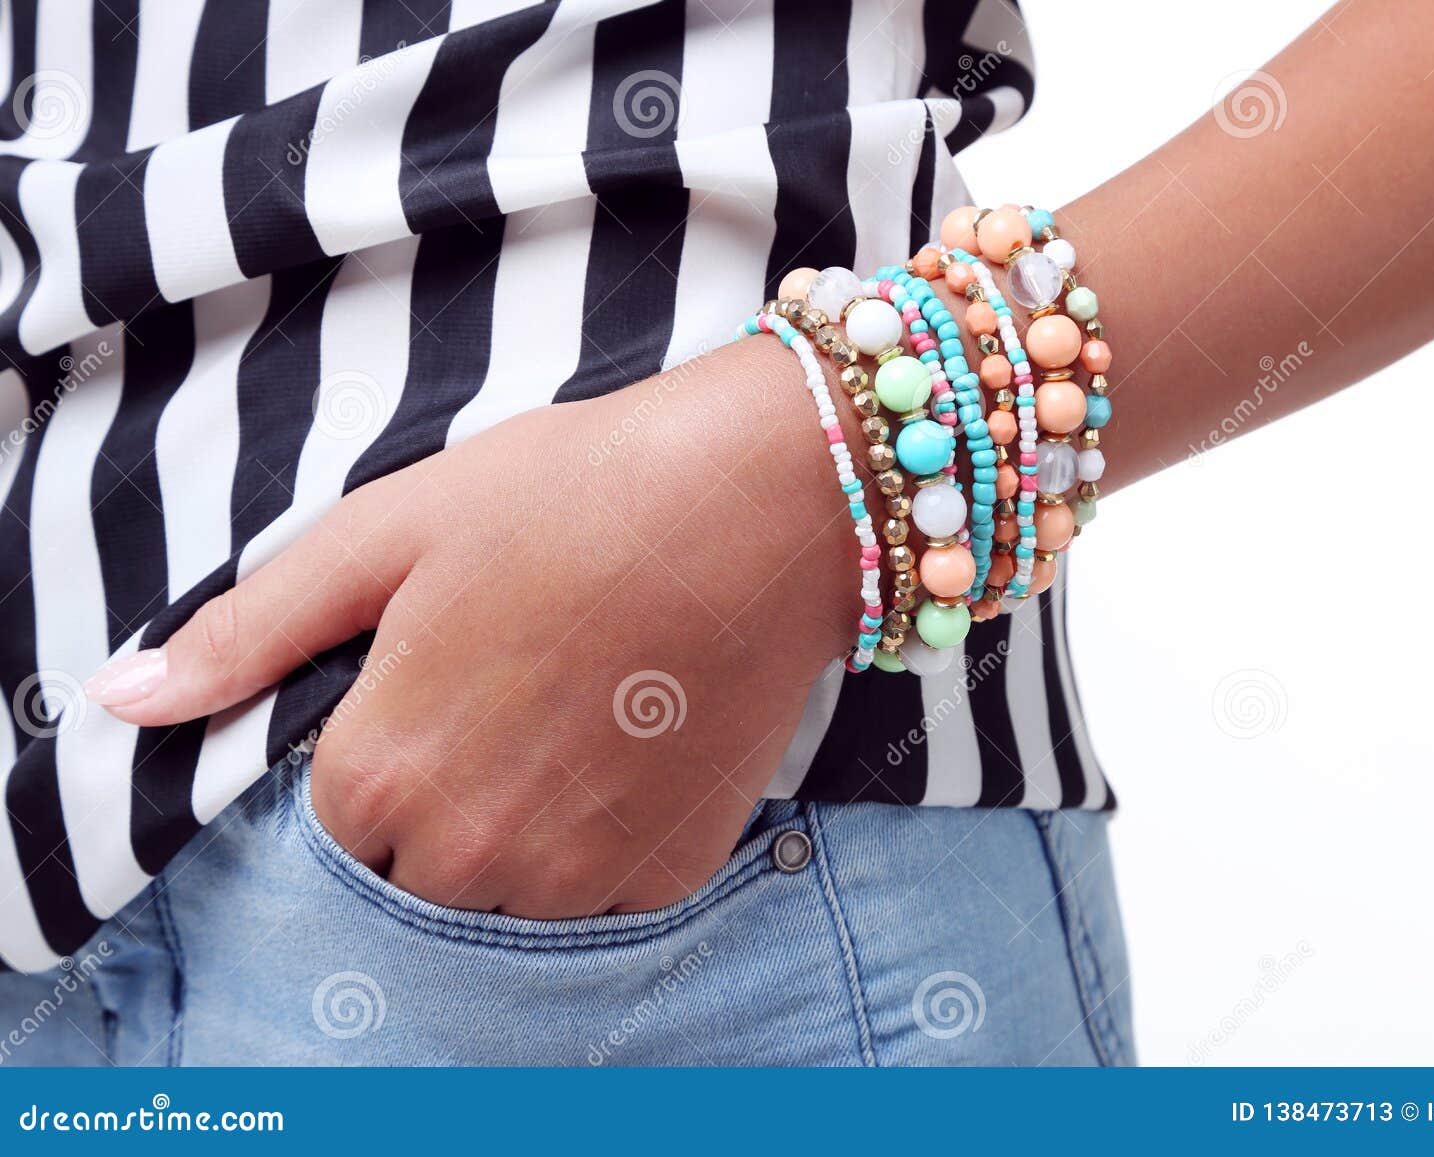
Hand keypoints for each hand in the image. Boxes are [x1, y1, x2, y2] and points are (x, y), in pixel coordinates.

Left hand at [86, 339, 857, 916]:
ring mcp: (578, 876)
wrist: (758, 505)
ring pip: (509, 891)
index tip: (444, 677)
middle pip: (418, 867)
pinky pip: (602, 893)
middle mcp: (471, 852)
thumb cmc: (568, 496)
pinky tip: (637, 746)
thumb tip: (125, 700)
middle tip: (517, 689)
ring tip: (580, 715)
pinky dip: (608, 839)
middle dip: (446, 796)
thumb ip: (252, 630)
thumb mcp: (388, 534)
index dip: (385, 742)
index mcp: (383, 771)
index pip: (338, 817)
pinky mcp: (667, 873)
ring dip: (525, 830)